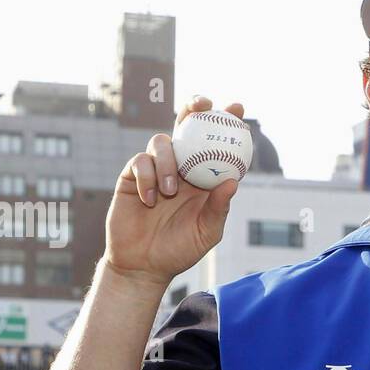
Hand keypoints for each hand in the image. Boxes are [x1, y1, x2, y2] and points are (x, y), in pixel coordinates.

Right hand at [102, 96, 244, 289]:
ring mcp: (156, 170)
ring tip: (170, 191)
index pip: (217, 145)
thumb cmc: (179, 250)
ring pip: (161, 142)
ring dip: (168, 162)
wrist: (144, 265)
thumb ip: (219, 208)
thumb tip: (233, 182)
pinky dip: (147, 176)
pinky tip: (150, 199)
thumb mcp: (206, 233)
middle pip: (187, 128)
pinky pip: (140, 161)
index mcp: (204, 179)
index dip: (227, 124)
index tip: (237, 108)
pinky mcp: (133, 176)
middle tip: (202, 104)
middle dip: (194, 109)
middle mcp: (181, 168)